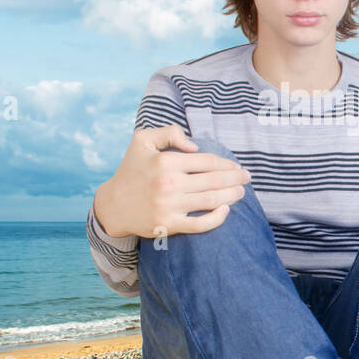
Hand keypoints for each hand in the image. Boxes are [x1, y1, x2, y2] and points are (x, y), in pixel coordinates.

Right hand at [94, 124, 251, 238]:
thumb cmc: (131, 170)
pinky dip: (217, 218)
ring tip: (241, 192)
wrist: (112, 204)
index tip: (235, 166)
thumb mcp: (142, 140)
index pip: (207, 161)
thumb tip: (195, 146)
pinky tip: (226, 211)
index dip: (226, 163)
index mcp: (166, 161)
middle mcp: (168, 183)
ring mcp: (169, 206)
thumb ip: (169, 132)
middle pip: (214, 180)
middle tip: (246, 178)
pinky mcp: (168, 225)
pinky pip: (199, 224)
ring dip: (231, 195)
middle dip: (235, 178)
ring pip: (211, 200)